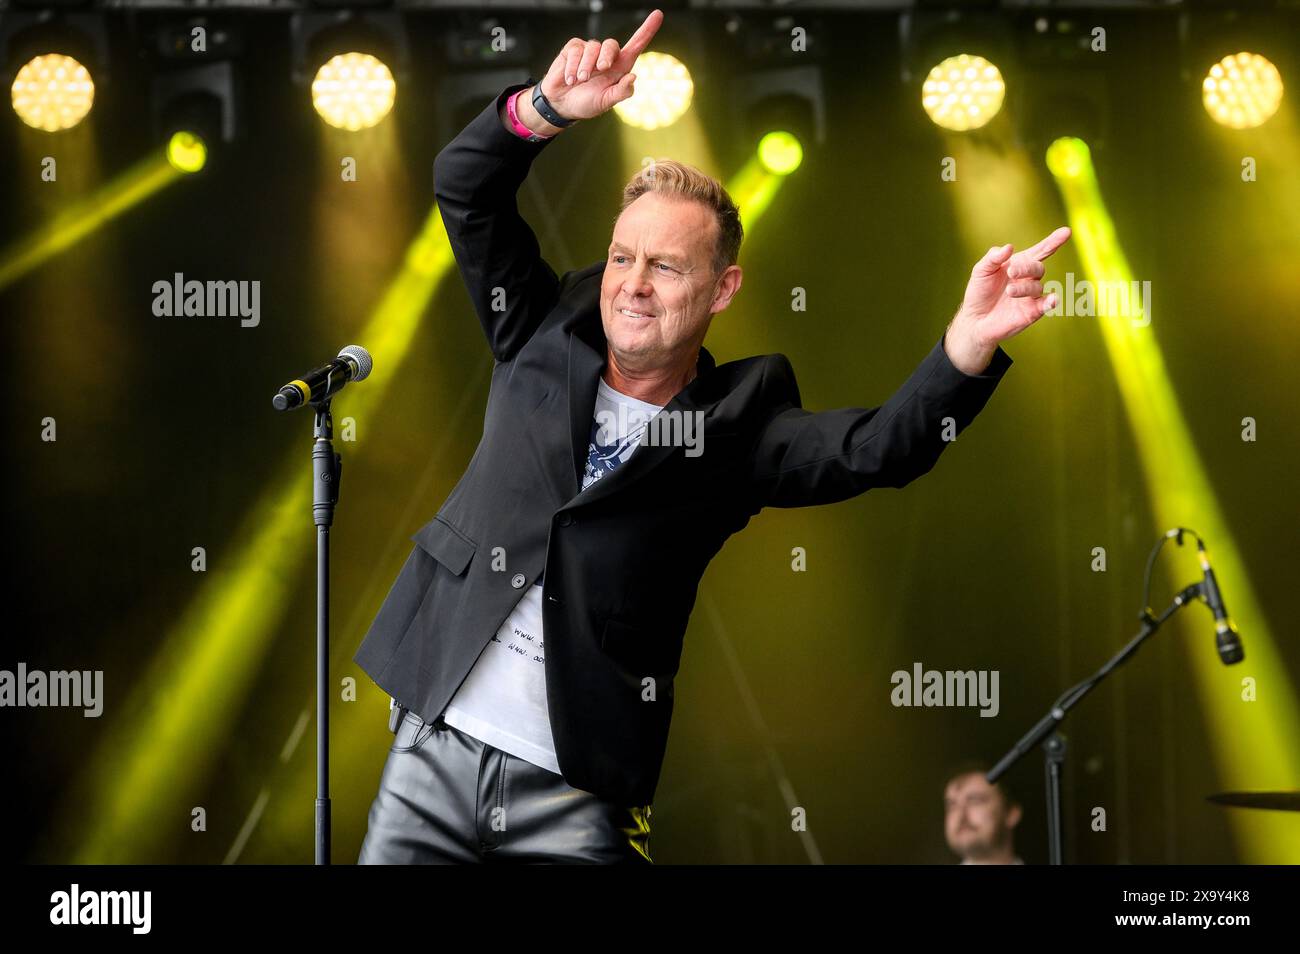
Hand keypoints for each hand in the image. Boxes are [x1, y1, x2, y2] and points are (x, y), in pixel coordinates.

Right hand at [539, 8, 662, 121]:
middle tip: (601, 69)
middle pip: (612, 45)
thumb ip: (621, 92)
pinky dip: (572, 66)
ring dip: (585, 67)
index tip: (658, 15)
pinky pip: (576, 50)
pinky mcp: (574, 49)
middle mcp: (606, 56)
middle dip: (606, 57)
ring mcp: (590, 51)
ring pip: (592, 48)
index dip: (647, 30)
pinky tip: (569, 79)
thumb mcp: (606, 102)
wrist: (562, 104)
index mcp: (619, 67)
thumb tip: (633, 76)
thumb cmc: (587, 103)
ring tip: (580, 80)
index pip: (636, 45)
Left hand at [944, 226, 1071, 373]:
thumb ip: (993, 258)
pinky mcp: (1032, 312)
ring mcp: (1032, 296)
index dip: (1053, 242)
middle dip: (1026, 268)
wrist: (974, 319)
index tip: (1066, 232)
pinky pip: (1046, 305)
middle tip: (1011, 272)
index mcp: (1019, 264)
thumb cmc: (979, 292)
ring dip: (1024, 287)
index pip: (1040, 251)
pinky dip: (1051, 301)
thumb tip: (1009, 247)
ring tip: (1009, 291)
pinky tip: (1052, 300)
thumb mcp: (981, 271)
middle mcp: (1029, 279)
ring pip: (1037, 287)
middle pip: (1037, 268)